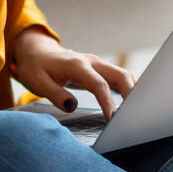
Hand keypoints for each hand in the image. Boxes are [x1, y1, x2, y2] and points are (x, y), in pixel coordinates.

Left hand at [9, 30, 135, 121]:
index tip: (112, 118)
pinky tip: (132, 103)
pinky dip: (128, 88)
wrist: (35, 52)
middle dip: (131, 93)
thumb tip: (71, 106)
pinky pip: (119, 77)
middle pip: (120, 75)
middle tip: (135, 115)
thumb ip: (55, 94)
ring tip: (137, 111)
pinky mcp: (99, 69)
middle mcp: (91, 61)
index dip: (107, 102)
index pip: (98, 84)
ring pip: (123, 74)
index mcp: (76, 65)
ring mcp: (97, 64)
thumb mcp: (37, 82)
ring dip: (133, 90)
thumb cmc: (35, 68)